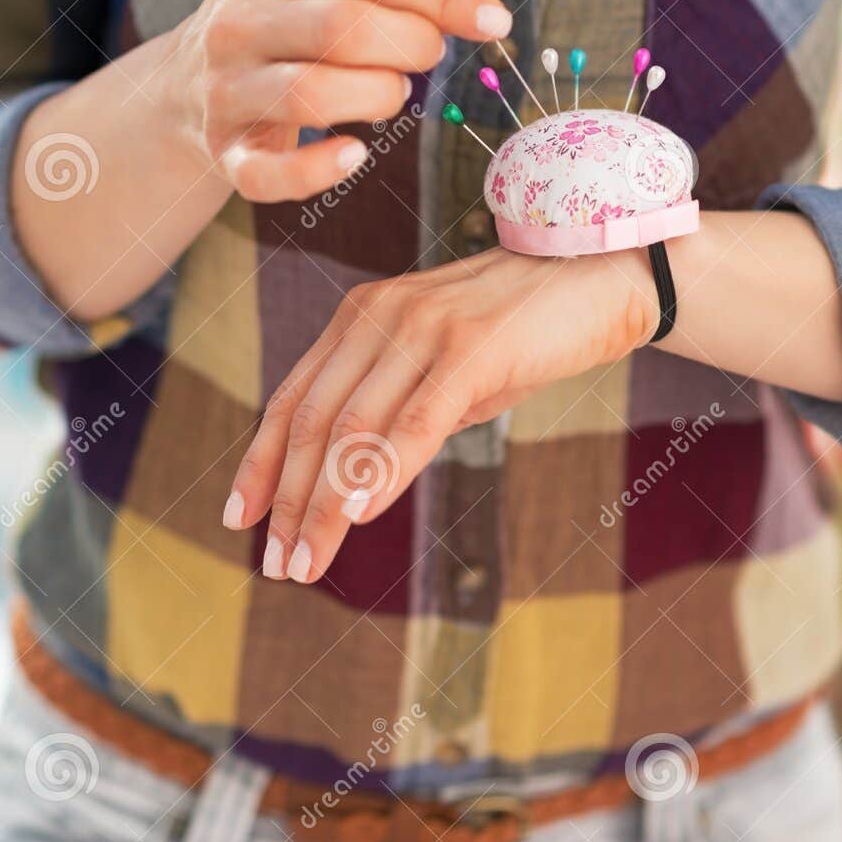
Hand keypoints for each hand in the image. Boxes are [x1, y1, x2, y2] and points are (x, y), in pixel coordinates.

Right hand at [168, 0, 510, 201]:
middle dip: (411, 46)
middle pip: (345, 28)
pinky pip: (270, 174)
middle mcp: (235, 18)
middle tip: (427, 57)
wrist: (188, 83)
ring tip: (388, 93)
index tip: (495, 20)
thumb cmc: (287, 25)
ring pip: (312, 94)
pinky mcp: (224, 151)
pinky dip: (319, 171)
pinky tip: (353, 155)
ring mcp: (223, 88)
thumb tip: (479, 9)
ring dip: (377, 98)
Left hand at [221, 247, 657, 582]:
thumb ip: (398, 408)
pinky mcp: (472, 349)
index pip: (292, 398)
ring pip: (354, 432)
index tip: (241, 517)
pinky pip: (415, 421)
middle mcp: (379, 317)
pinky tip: (358, 516)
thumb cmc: (524, 331)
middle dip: (288, 501)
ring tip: (308, 563)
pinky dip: (382, 472)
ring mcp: (424, 329)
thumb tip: (357, 483)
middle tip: (278, 565)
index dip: (261, 462)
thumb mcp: (443, 369)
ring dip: (324, 507)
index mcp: (361, 317)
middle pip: (312, 422)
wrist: (601, 276)